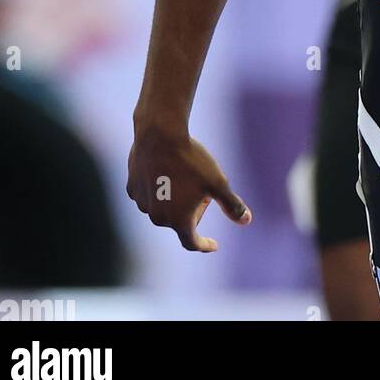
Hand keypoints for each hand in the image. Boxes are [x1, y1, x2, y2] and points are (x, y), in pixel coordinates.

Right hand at [127, 124, 251, 251]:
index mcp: (178, 221)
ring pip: (163, 206)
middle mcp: (157, 217)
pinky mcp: (132, 188)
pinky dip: (159, 188)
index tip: (213, 244)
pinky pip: (149, 194)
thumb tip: (246, 220)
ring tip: (183, 175)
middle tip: (202, 189)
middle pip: (179, 220)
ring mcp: (142, 203)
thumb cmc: (191, 160)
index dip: (204, 244)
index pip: (192, 242)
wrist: (160, 134)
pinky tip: (165, 170)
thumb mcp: (217, 182)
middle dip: (193, 209)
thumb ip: (232, 204)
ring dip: (175, 198)